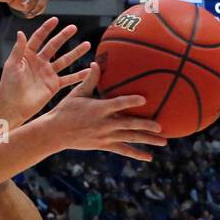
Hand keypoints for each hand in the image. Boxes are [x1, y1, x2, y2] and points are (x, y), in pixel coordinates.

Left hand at [0, 17, 90, 123]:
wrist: (13, 107)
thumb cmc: (8, 86)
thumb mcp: (11, 66)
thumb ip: (18, 50)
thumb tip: (21, 32)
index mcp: (27, 55)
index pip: (38, 38)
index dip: (46, 29)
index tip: (55, 20)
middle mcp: (39, 62)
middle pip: (53, 46)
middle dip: (63, 36)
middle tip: (74, 27)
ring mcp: (47, 73)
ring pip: (64, 60)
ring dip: (75, 52)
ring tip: (87, 44)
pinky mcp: (53, 85)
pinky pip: (68, 78)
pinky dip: (79, 75)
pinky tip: (89, 70)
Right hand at [49, 63, 166, 160]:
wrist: (55, 132)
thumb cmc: (65, 109)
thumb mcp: (77, 94)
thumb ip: (90, 79)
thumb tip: (96, 63)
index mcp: (98, 109)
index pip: (117, 104)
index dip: (131, 101)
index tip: (144, 99)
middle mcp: (104, 124)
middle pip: (128, 124)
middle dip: (145, 126)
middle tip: (161, 126)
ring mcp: (105, 136)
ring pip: (129, 139)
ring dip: (147, 140)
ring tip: (163, 141)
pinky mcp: (103, 145)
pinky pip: (123, 150)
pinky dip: (136, 154)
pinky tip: (148, 157)